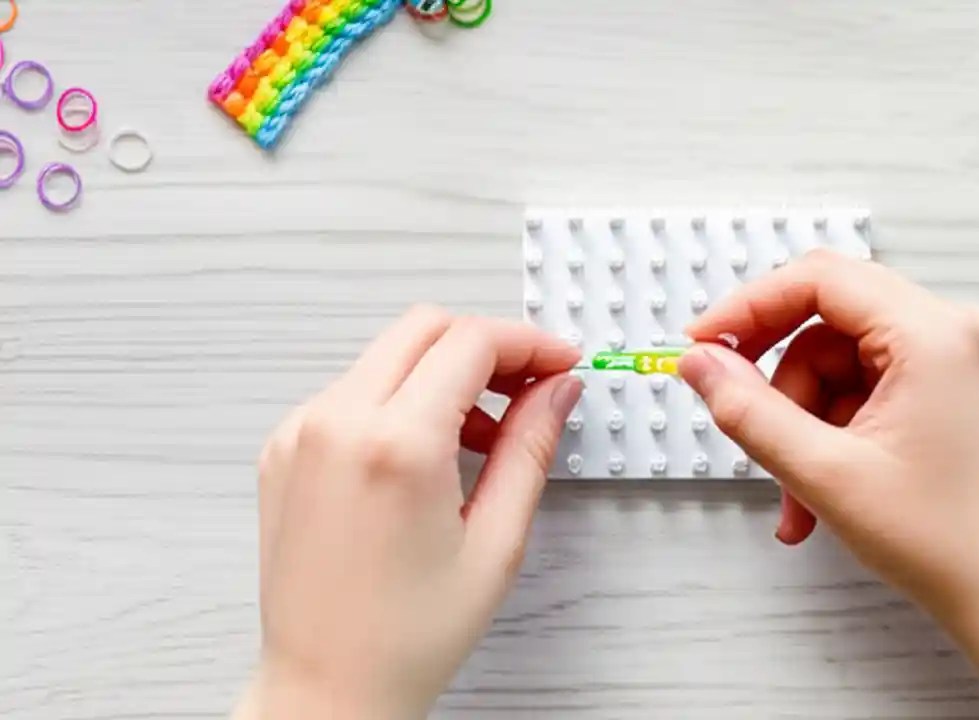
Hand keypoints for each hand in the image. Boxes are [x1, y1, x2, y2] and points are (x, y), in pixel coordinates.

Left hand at [235, 307, 581, 719]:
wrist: (326, 690)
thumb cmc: (404, 638)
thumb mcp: (496, 542)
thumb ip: (531, 448)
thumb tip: (556, 390)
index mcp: (394, 445)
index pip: (471, 342)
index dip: (529, 344)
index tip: (559, 363)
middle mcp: (336, 424)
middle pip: (425, 327)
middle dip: (487, 345)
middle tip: (529, 386)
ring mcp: (301, 433)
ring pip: (388, 353)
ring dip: (444, 371)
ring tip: (484, 435)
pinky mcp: (284, 449)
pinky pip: (353, 390)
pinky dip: (400, 398)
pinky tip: (431, 450)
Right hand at [679, 250, 978, 718]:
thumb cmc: (949, 543)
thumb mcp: (825, 474)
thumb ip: (749, 411)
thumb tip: (702, 363)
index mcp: (934, 334)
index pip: (819, 279)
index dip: (749, 306)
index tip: (703, 343)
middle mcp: (952, 332)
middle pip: (825, 320)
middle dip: (777, 380)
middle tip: (735, 413)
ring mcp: (953, 360)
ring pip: (837, 362)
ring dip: (802, 423)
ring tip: (797, 492)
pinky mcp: (946, 388)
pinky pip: (863, 387)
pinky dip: (830, 432)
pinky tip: (819, 487)